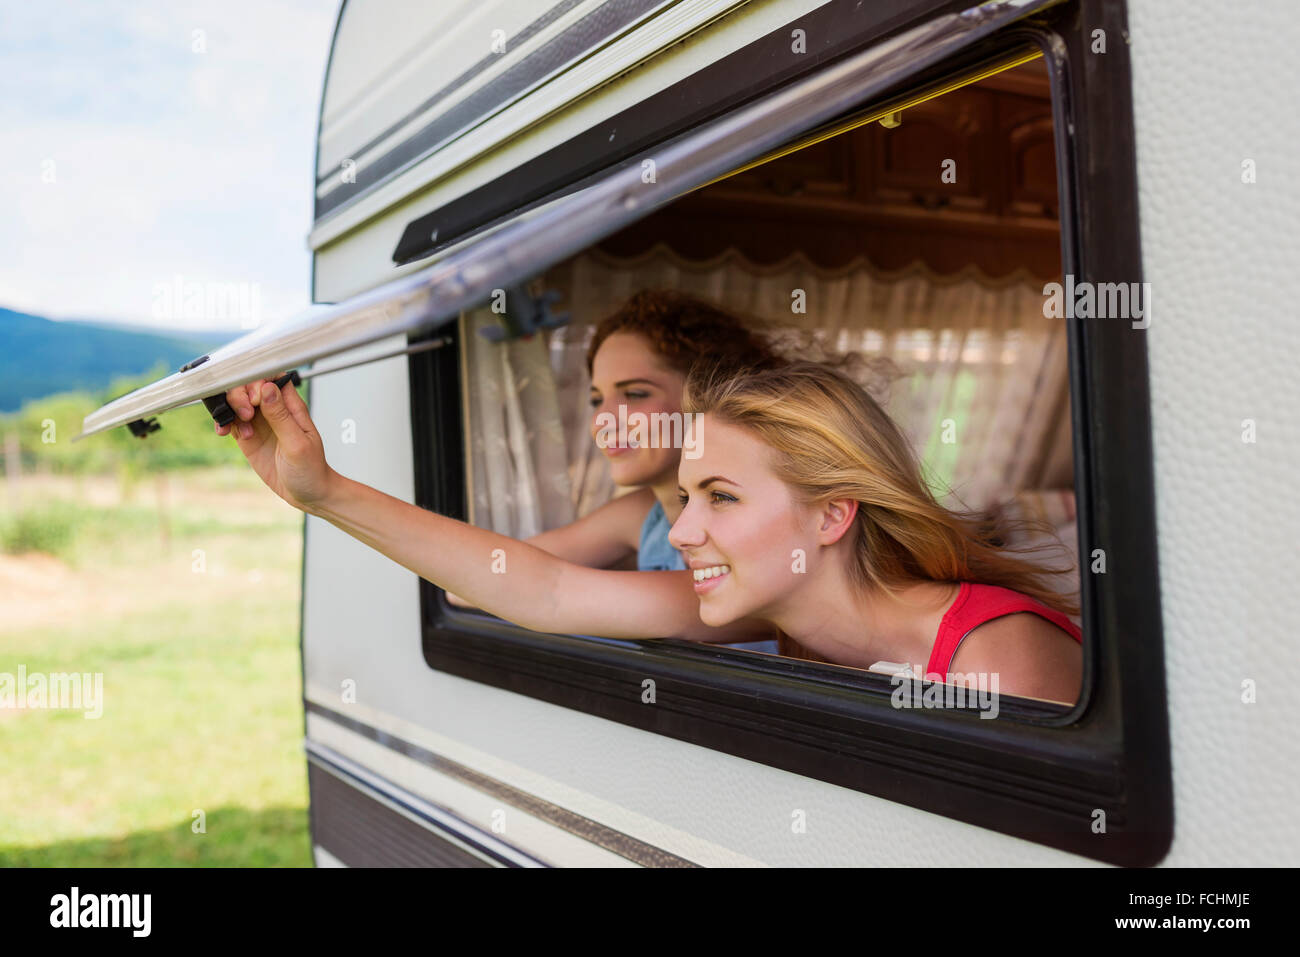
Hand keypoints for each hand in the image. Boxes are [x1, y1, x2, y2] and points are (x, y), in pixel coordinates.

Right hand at [215, 376, 335, 512]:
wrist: (307, 493)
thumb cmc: (311, 469)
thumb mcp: (297, 444)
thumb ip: (281, 417)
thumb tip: (268, 388)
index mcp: (291, 406)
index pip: (271, 377)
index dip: (258, 381)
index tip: (254, 399)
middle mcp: (274, 410)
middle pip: (248, 385)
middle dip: (240, 395)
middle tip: (246, 415)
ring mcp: (259, 422)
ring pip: (235, 401)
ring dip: (230, 409)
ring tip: (241, 430)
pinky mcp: (247, 436)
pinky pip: (229, 420)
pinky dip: (223, 422)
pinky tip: (224, 432)